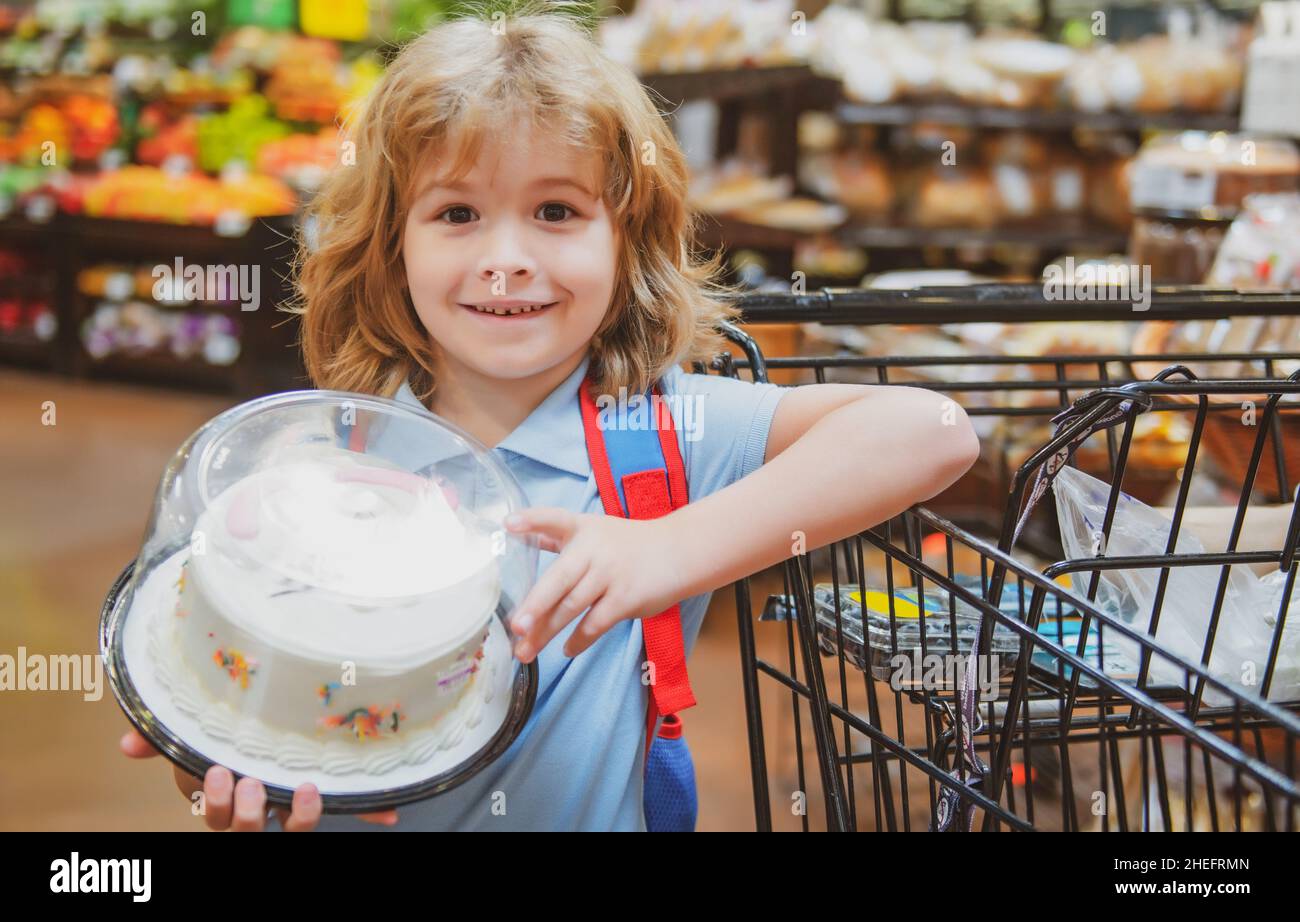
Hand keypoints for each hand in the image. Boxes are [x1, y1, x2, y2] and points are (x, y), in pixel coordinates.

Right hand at [119, 729, 398, 830]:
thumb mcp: (199, 728)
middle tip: (250, 783)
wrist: (285, 711)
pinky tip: (388, 814)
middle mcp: (259, 802)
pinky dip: (368, 812)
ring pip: (292, 829)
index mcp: (226, 789)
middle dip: (245, 812)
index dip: (213, 800)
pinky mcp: (328, 795)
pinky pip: (348, 810)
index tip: (216, 774)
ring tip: (305, 790)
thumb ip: (164, 735)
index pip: (213, 809)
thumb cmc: (232, 724)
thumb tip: (126, 746)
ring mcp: (293, 801)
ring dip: (300, 816)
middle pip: (247, 828)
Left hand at [503, 508, 690, 662]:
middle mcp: (594, 550)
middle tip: (515, 627)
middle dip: (535, 606)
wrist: (679, 552)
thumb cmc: (629, 544)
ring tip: (525, 652)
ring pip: (572, 608)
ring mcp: (610, 575)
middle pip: (558, 580)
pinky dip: (578, 640)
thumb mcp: (595, 530)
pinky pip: (595, 624)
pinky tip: (566, 649)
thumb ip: (559, 535)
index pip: (554, 520)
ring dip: (546, 633)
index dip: (532, 521)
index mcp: (583, 528)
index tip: (508, 525)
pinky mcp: (626, 599)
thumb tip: (521, 533)